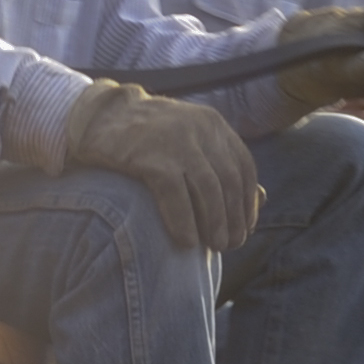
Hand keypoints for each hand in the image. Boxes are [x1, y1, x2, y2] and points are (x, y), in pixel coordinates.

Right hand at [65, 80, 263, 250]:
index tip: (244, 228)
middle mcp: (200, 128)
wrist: (99, 116)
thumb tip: (264, 199)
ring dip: (215, 223)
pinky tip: (186, 242)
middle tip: (230, 245)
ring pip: (209, 189)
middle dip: (234, 218)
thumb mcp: (191, 141)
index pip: (244, 168)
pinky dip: (184, 222)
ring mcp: (175, 140)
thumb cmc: (147, 137)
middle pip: (230, 181)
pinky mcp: (150, 156)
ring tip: (215, 247)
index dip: (248, 202)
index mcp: (213, 124)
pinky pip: (175, 195)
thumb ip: (224, 164)